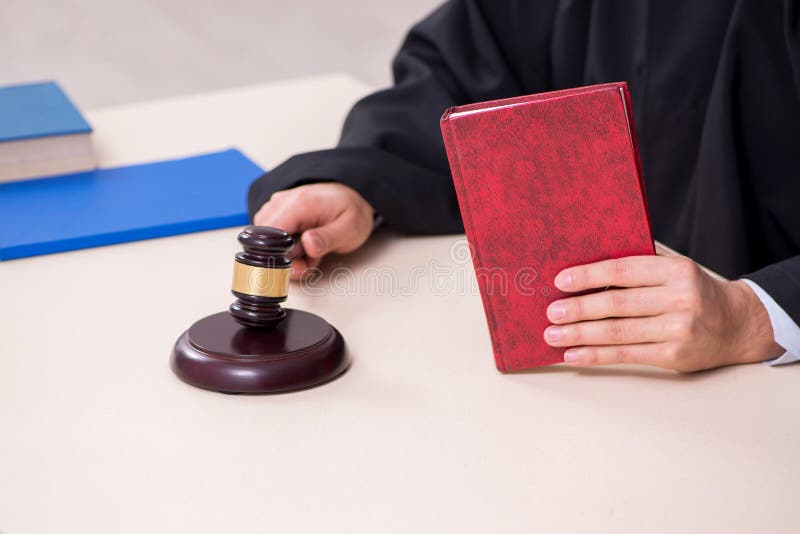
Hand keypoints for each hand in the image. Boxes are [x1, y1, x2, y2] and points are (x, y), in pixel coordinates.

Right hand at [253, 183, 374, 279]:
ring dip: (289, 255)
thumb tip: (308, 244)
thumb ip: (328, 238)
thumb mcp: (351, 228)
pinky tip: (305, 247)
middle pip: (265, 240)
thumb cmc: (352, 211)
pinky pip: (272, 238)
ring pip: (267, 242)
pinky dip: (288, 249)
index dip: (280, 255)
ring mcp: (278, 207)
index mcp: (300, 204)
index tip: (298, 265)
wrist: (352, 197)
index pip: (270, 233)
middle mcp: (283, 202)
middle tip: (311, 259)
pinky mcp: (277, 214)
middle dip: (287, 258)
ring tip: (312, 251)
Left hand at [543, 255, 783, 371]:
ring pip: (617, 332)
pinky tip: (573, 354)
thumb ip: (640, 269)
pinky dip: (595, 355)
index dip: (589, 276)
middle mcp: (680, 299)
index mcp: (676, 271)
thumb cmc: (694, 293)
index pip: (623, 271)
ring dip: (579, 334)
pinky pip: (625, 355)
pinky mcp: (673, 356)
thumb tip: (585, 272)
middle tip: (552, 312)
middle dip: (579, 309)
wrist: (737, 325)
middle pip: (617, 304)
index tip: (561, 281)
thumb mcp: (675, 271)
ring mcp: (677, 330)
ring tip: (554, 334)